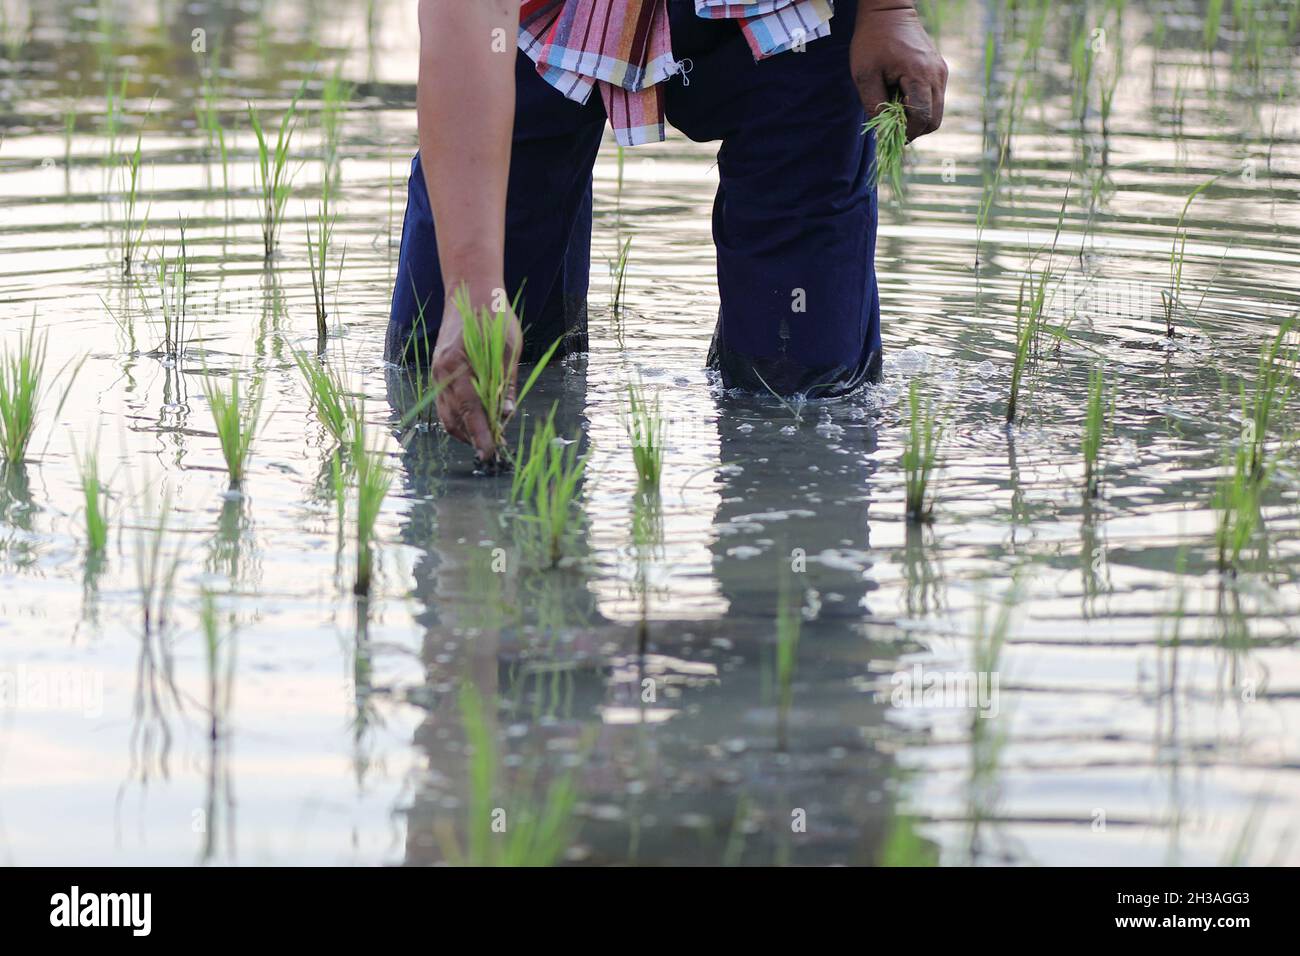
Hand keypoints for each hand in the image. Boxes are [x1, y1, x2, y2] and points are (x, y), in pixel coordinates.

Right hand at [431, 286, 521, 461]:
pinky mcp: (439, 374)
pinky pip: (445, 405)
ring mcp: (437, 374)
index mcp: (458, 364)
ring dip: (465, 431)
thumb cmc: (494, 316)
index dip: (481, 435)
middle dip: (473, 438)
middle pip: (454, 418)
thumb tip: (507, 413)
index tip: (490, 453)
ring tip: (487, 439)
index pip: (470, 410)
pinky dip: (459, 418)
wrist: (469, 292)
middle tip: (494, 449)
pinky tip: (476, 422)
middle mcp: (442, 372)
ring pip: (447, 415)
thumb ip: (506, 381)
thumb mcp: (509, 347)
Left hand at [850, 3, 947, 141]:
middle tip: (893, 126)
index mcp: (920, 75)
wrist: (888, 13)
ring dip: (917, 117)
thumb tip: (884, 130)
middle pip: (934, 119)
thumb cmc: (872, 42)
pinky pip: (935, 98)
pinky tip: (901, 96)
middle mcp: (936, 75)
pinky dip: (920, 105)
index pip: (922, 117)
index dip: (907, 132)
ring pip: (936, 111)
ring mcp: (941, 72)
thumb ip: (874, 105)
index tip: (890, 134)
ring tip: (895, 107)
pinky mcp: (939, 70)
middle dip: (914, 129)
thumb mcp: (865, 75)